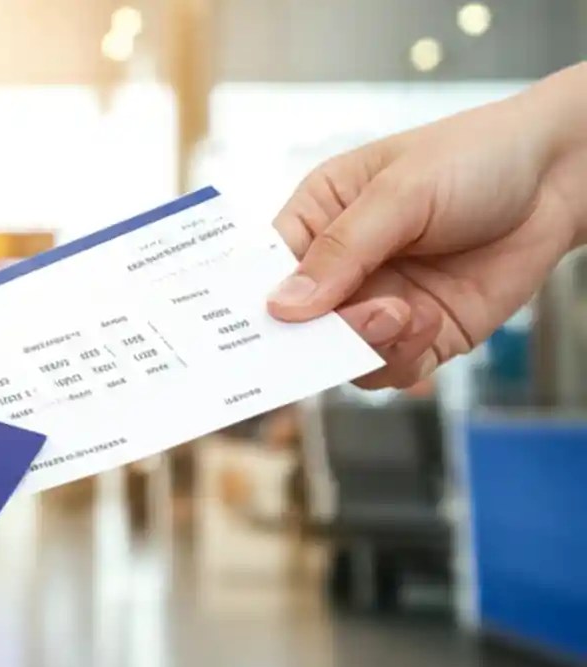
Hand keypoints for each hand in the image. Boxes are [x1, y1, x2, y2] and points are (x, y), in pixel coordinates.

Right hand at [269, 62, 586, 388]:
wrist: (562, 177)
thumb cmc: (475, 157)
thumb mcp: (400, 192)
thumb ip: (342, 250)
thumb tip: (281, 306)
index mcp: (316, 218)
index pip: (263, 270)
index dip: (251, 301)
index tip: (255, 327)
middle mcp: (340, 267)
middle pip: (298, 324)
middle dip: (318, 334)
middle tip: (348, 323)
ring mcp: (378, 303)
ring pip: (340, 357)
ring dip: (366, 345)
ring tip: (403, 313)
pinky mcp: (419, 334)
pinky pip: (390, 368)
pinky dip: (402, 357)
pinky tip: (427, 321)